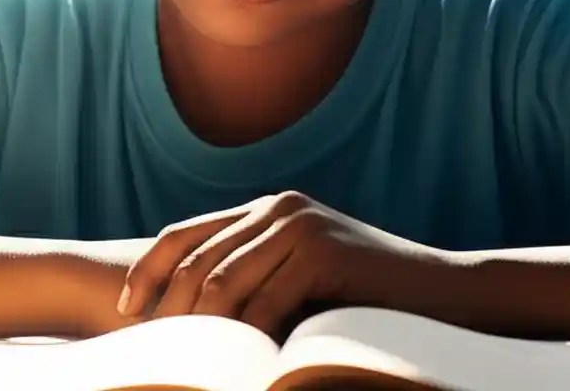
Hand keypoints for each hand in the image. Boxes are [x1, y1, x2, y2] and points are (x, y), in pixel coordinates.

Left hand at [116, 192, 455, 337]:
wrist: (446, 292)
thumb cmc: (368, 296)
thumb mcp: (300, 277)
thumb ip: (255, 276)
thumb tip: (186, 312)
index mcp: (265, 208)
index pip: (183, 234)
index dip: (146, 271)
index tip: (124, 308)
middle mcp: (277, 207)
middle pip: (194, 258)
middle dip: (165, 305)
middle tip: (150, 346)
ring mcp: (300, 225)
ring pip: (222, 281)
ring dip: (199, 325)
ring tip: (184, 360)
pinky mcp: (323, 252)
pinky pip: (265, 300)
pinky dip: (245, 335)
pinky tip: (237, 361)